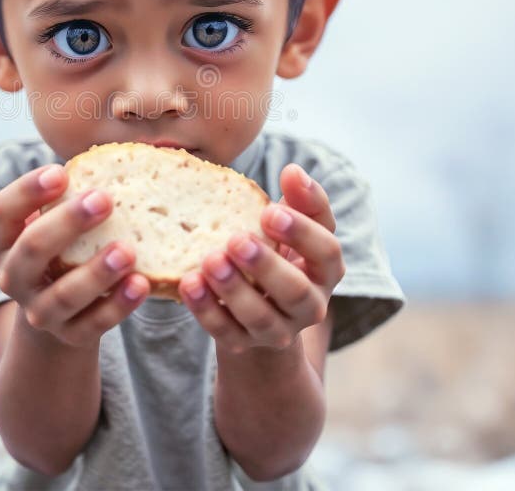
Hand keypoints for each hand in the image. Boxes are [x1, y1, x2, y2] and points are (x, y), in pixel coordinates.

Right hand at [0, 164, 150, 347]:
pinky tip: (142, 284)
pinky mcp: (70, 335)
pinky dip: (118, 306)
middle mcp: (14, 276)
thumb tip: (127, 153)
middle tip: (104, 199)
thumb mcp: (54, 221)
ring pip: (64, 294)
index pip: (3, 212)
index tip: (61, 172)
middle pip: (31, 250)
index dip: (28, 191)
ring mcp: (39, 310)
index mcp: (4, 240)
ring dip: (96, 272)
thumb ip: (72, 194)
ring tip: (127, 250)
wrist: (61, 314)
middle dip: (67, 223)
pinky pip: (94, 324)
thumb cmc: (63, 247)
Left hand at [178, 163, 344, 354]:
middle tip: (235, 239)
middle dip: (265, 266)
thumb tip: (294, 171)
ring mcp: (276, 329)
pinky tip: (188, 283)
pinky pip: (225, 331)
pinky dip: (205, 310)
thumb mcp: (294, 225)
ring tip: (209, 260)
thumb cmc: (279, 249)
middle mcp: (309, 305)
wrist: (260, 305)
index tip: (270, 211)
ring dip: (232, 289)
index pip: (326, 253)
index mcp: (325, 270)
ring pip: (259, 317)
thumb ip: (300, 199)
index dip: (301, 233)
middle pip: (295, 292)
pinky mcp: (243, 342)